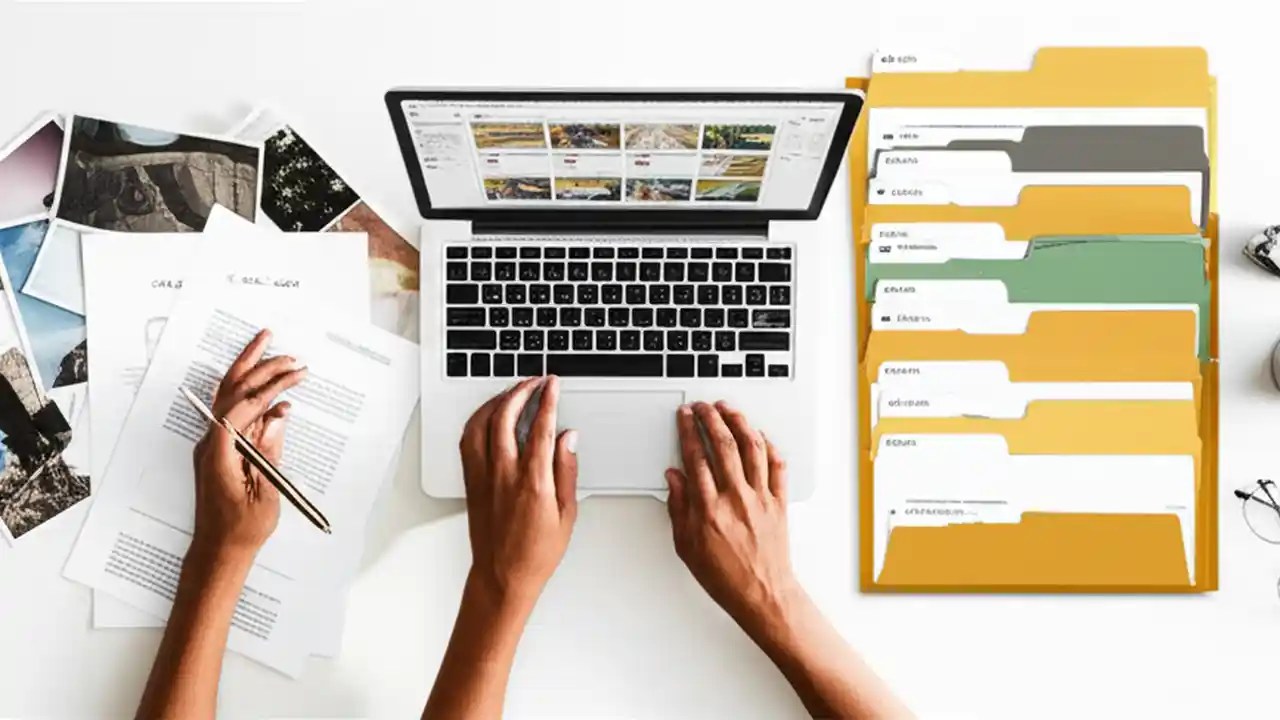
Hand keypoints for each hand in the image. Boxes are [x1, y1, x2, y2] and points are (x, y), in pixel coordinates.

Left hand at [190, 329, 306, 561]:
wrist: (218, 550)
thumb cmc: (240, 529)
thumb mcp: (264, 492)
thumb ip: (270, 451)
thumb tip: (278, 416)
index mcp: (219, 452)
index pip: (243, 405)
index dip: (270, 386)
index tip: (295, 374)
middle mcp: (210, 443)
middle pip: (231, 392)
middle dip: (259, 367)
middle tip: (287, 354)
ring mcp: (213, 445)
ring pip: (229, 398)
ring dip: (250, 373)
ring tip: (271, 351)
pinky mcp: (220, 450)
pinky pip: (234, 415)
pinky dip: (252, 398)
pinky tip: (273, 395)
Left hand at [459, 376, 577, 608]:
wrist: (502, 576)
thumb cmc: (536, 553)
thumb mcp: (567, 513)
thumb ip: (567, 471)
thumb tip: (569, 439)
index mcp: (533, 482)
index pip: (541, 427)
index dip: (548, 400)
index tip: (553, 385)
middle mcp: (504, 474)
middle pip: (506, 417)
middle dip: (521, 391)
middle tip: (535, 381)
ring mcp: (483, 476)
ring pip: (482, 424)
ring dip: (497, 401)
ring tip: (513, 391)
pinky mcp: (471, 481)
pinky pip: (468, 440)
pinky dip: (478, 419)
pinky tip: (489, 414)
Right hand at [665, 401, 798, 628]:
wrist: (762, 594)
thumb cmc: (725, 576)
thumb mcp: (686, 545)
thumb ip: (678, 507)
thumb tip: (674, 477)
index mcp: (709, 508)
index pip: (695, 456)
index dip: (688, 430)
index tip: (684, 417)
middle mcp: (736, 498)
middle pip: (723, 444)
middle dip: (710, 418)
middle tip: (703, 407)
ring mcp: (760, 498)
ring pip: (751, 447)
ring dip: (739, 422)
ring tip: (729, 409)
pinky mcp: (779, 503)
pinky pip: (777, 466)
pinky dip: (769, 446)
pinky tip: (760, 435)